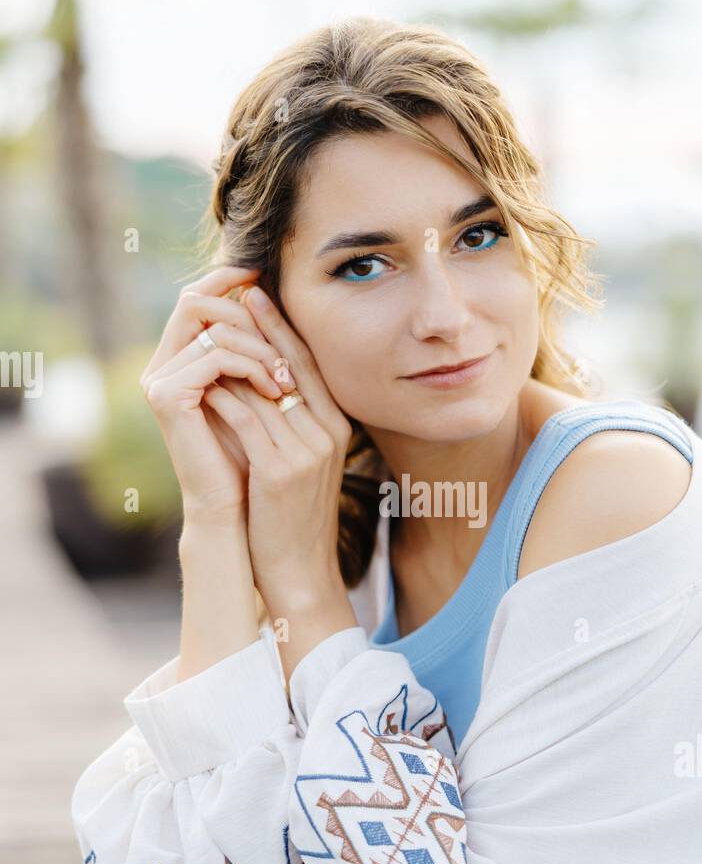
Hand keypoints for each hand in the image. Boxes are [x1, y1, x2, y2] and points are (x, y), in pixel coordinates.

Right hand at [139, 265, 291, 524]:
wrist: (235, 509)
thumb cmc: (252, 458)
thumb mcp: (257, 396)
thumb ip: (254, 352)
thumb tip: (266, 297)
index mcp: (179, 360)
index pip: (196, 297)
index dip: (225, 278)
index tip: (264, 275)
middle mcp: (161, 364)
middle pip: (197, 300)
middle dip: (249, 317)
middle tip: (283, 354)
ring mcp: (159, 379)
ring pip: (214, 328)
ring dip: (260, 348)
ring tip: (285, 382)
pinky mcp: (166, 396)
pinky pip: (215, 356)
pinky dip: (251, 366)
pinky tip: (274, 391)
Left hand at [200, 284, 354, 609]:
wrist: (298, 568)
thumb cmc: (291, 511)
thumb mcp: (302, 458)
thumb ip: (293, 417)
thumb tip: (264, 371)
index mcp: (338, 425)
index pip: (308, 363)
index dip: (281, 325)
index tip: (256, 295)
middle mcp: (328, 433)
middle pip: (289, 364)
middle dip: (258, 326)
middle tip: (232, 295)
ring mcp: (307, 451)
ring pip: (262, 388)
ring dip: (230, 360)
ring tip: (204, 336)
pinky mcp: (280, 471)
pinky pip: (245, 420)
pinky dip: (221, 398)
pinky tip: (201, 382)